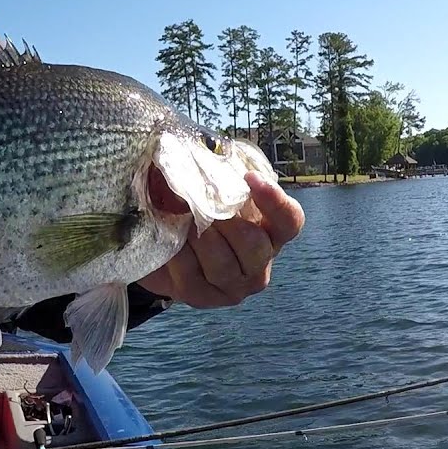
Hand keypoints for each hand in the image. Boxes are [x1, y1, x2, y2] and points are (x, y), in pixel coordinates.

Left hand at [137, 172, 303, 307]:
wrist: (158, 246)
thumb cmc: (190, 209)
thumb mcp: (201, 187)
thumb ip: (206, 172)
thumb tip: (187, 150)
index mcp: (269, 229)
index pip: (289, 220)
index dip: (274, 201)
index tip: (250, 179)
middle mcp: (259, 262)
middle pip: (254, 246)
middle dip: (224, 221)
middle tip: (199, 203)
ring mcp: (234, 284)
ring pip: (223, 264)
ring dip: (199, 238)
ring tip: (181, 220)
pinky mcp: (205, 298)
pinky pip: (192, 275)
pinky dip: (177, 253)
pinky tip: (169, 240)